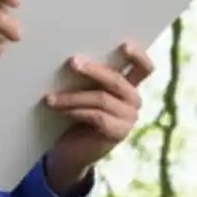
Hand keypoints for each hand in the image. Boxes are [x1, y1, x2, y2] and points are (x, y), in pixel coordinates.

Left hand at [42, 42, 154, 192]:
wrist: (71, 151)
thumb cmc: (75, 113)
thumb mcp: (85, 90)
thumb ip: (88, 76)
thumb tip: (74, 56)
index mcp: (129, 85)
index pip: (144, 67)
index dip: (138, 55)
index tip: (124, 44)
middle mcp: (134, 100)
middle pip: (117, 80)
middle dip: (94, 70)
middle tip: (72, 62)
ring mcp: (129, 119)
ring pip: (101, 98)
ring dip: (73, 96)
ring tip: (51, 96)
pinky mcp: (117, 133)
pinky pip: (96, 116)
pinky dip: (75, 110)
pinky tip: (57, 108)